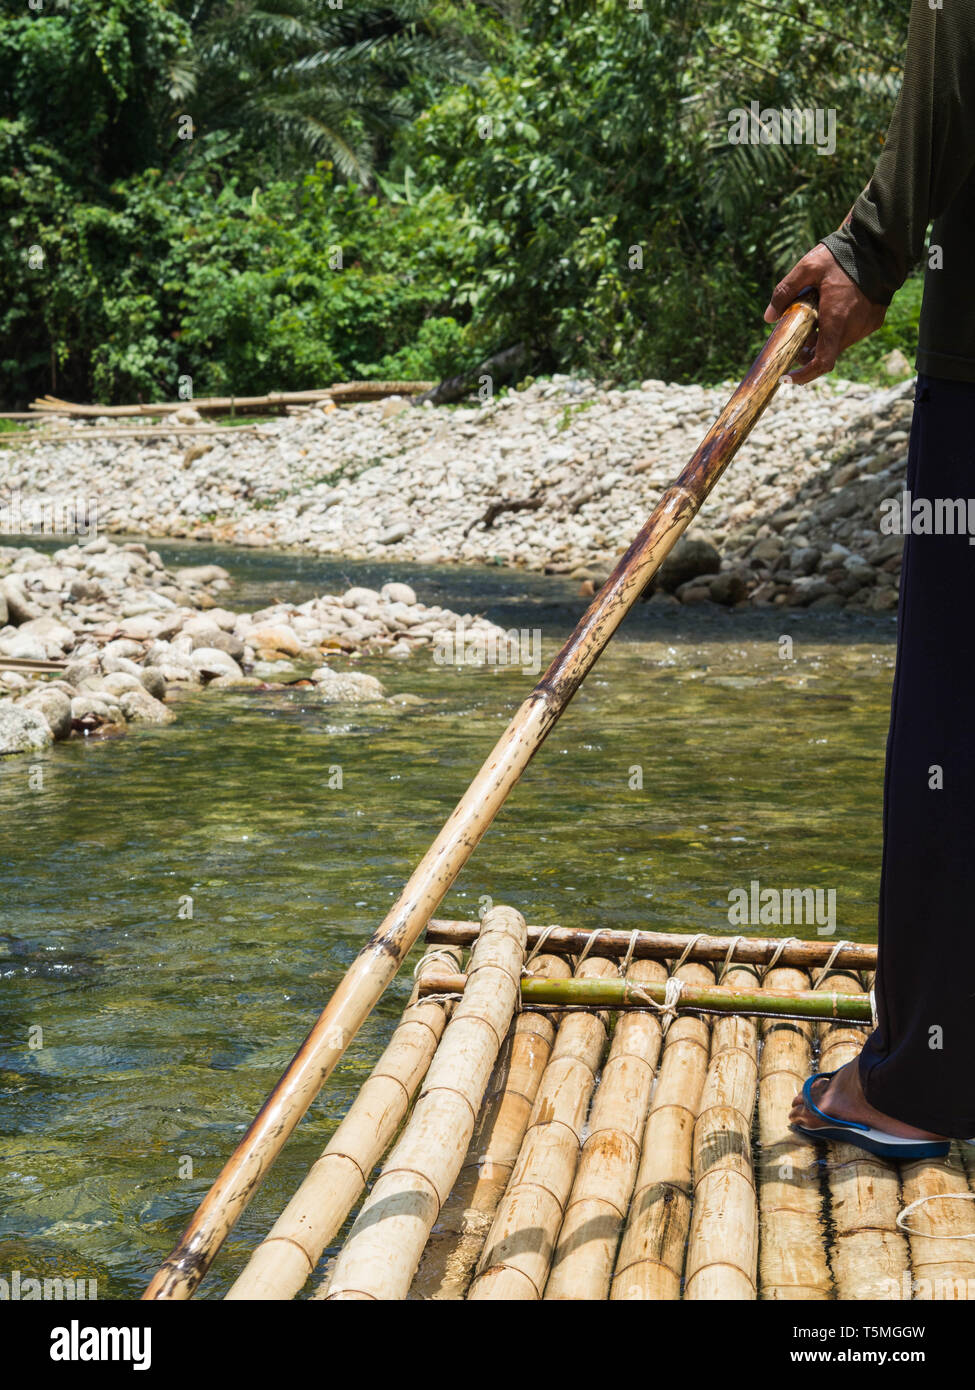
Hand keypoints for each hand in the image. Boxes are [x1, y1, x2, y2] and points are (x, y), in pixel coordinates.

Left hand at [764, 243, 886, 383]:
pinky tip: (833, 308)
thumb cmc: (842, 255)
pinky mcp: (874, 320)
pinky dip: (838, 329)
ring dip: (824, 338)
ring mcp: (867, 326)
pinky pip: (852, 333)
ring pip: (839, 343)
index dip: (803, 375)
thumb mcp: (807, 267)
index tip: (787, 378)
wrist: (880, 244)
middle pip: (827, 353)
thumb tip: (769, 317)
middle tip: (797, 334)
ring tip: (815, 314)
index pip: (822, 363)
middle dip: (809, 350)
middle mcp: (854, 328)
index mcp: (837, 320)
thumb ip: (785, 292)